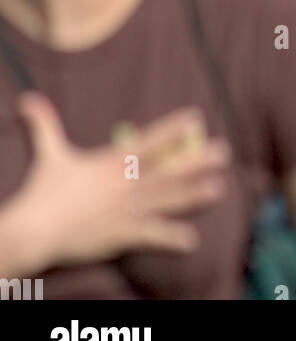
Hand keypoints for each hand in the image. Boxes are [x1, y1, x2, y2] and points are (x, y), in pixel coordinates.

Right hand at [12, 93, 230, 269]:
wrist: (33, 231)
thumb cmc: (41, 192)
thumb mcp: (48, 154)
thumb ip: (44, 126)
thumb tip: (26, 99)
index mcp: (111, 163)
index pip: (148, 142)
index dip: (172, 130)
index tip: (195, 118)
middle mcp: (124, 185)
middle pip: (167, 170)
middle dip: (197, 161)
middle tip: (224, 152)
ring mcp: (125, 211)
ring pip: (167, 201)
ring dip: (194, 195)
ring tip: (219, 189)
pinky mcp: (120, 236)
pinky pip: (150, 237)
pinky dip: (170, 239)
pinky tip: (191, 241)